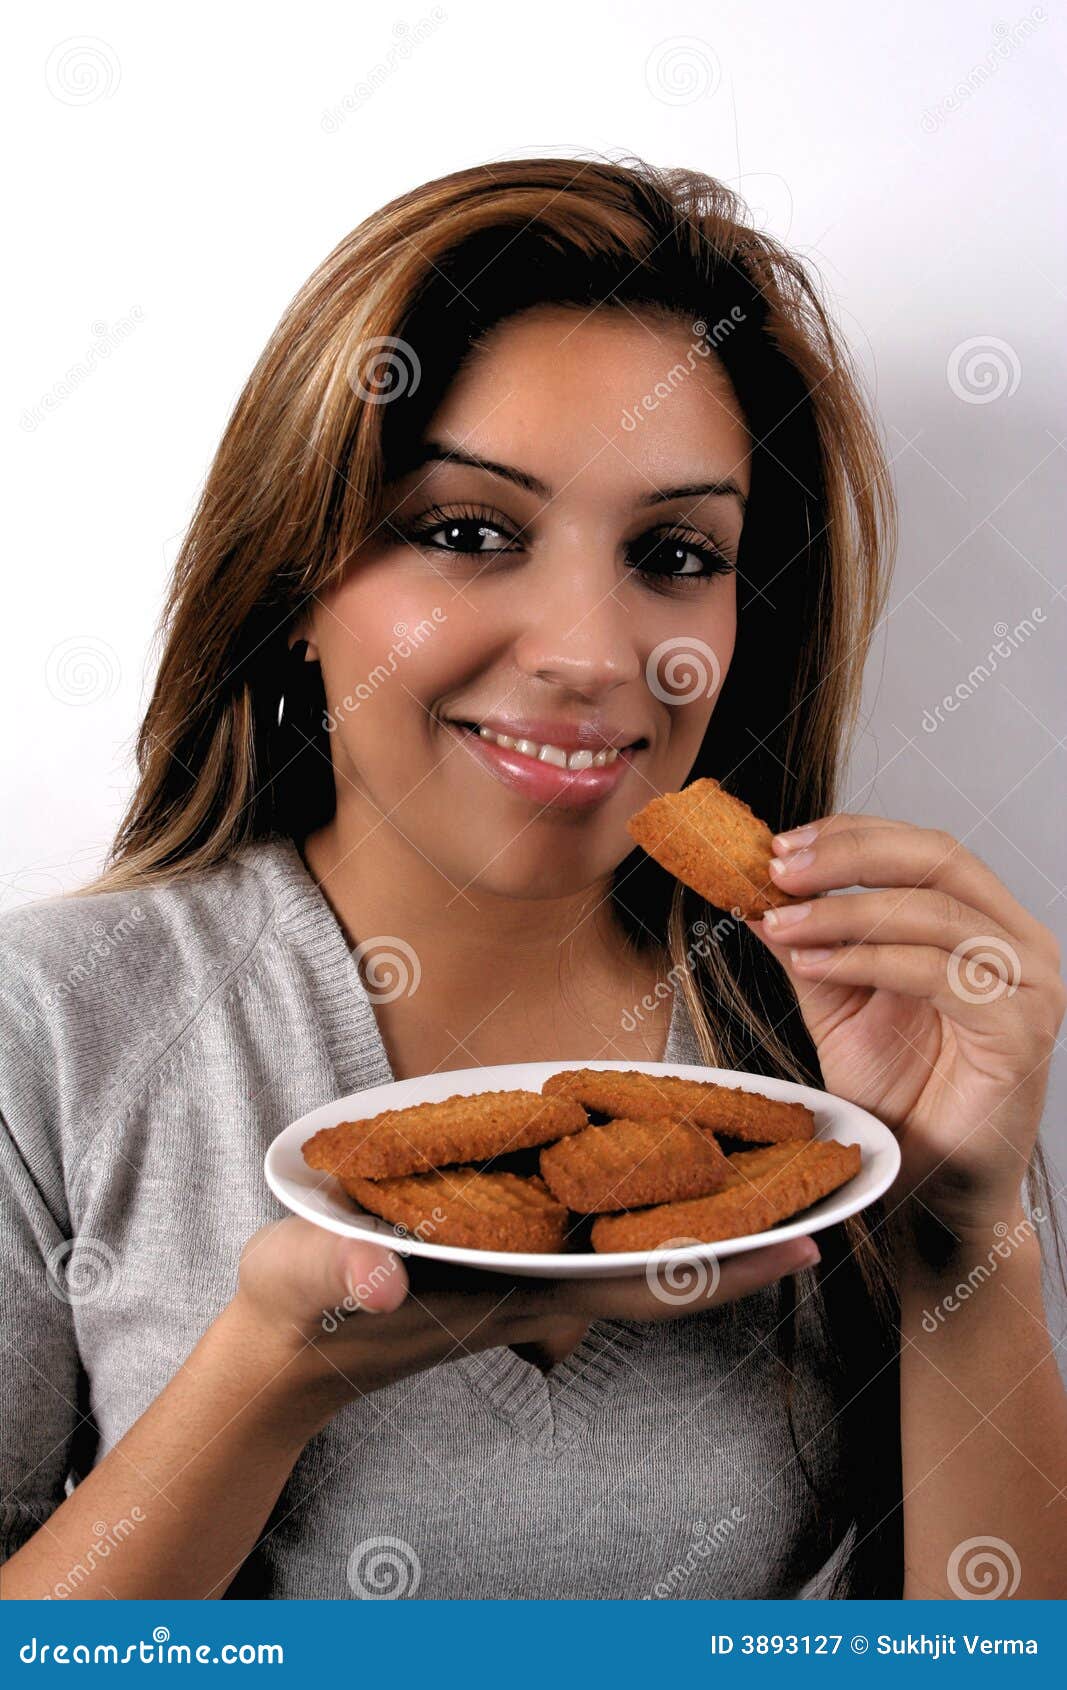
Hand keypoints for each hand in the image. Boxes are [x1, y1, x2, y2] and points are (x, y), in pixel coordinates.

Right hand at [232, 1215, 821, 1420]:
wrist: (288, 1346)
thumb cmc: (297, 1307)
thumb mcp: (303, 1282)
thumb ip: (340, 1274)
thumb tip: (383, 1276)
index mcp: (514, 1292)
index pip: (639, 1284)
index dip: (722, 1268)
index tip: (803, 1242)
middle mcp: (543, 1286)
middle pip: (668, 1263)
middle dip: (749, 1234)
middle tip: (833, 1188)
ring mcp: (533, 1273)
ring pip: (643, 1244)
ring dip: (710, 1212)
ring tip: (781, 1163)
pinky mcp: (514, 1253)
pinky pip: (603, 1225)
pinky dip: (651, 1196)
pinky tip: (674, 1158)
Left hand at [746, 815, 1065, 1235]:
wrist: (932, 1185)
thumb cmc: (900, 1097)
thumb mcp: (839, 1006)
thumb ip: (811, 946)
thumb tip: (757, 892)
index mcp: (986, 922)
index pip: (923, 847)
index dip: (851, 835)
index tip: (779, 844)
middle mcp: (1019, 942)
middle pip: (938, 859)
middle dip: (848, 856)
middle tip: (779, 866)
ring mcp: (1029, 984)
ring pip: (933, 912)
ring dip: (844, 910)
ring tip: (782, 921)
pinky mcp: (1019, 1029)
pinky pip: (937, 972)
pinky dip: (868, 959)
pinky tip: (814, 961)